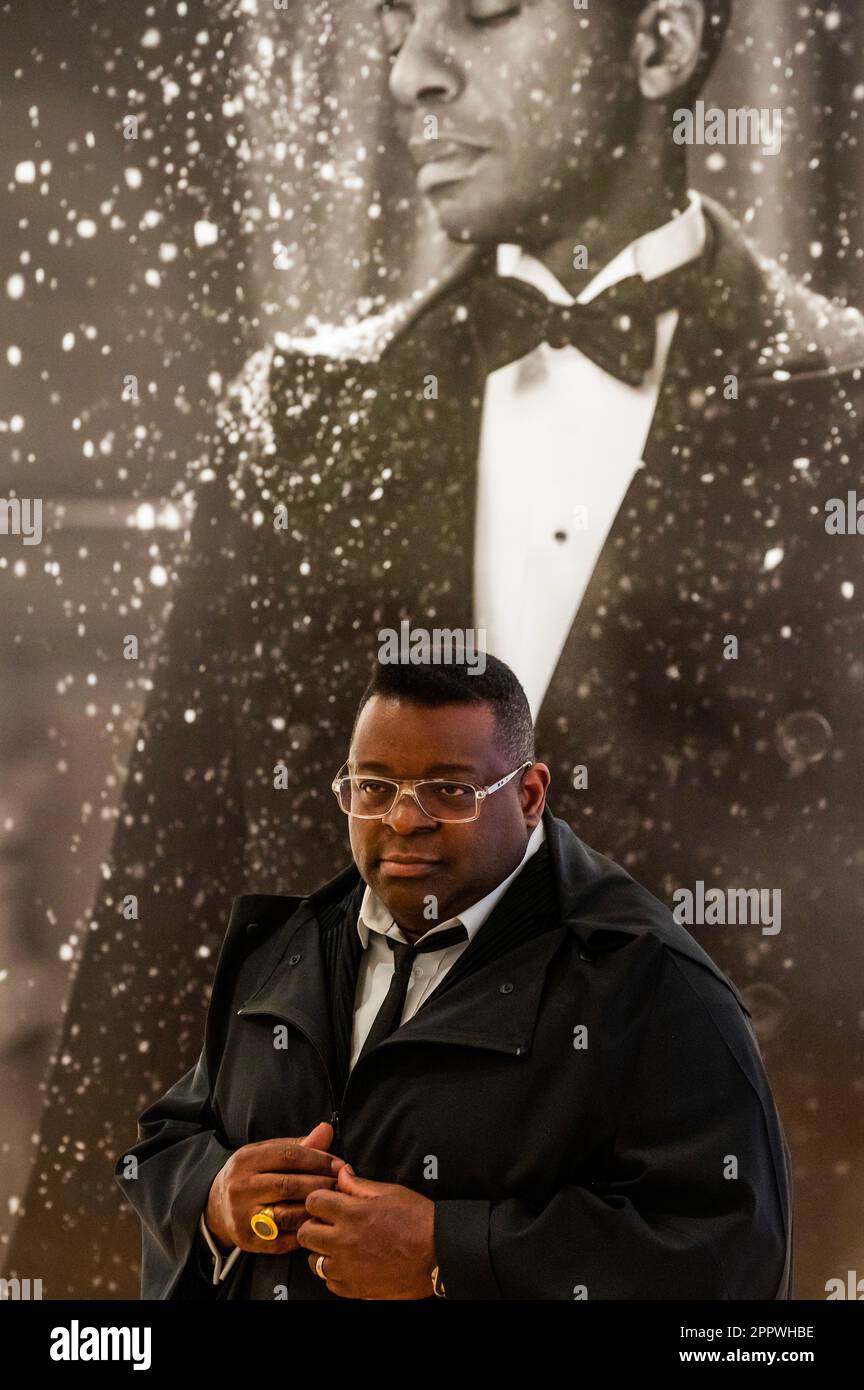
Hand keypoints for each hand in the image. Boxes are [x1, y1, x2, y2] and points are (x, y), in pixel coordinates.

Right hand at [204, 1121, 342, 1253]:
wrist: (215, 1206)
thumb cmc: (250, 1175)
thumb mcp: (266, 1154)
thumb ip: (297, 1145)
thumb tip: (327, 1129)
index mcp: (246, 1160)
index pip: (288, 1156)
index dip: (318, 1159)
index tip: (339, 1165)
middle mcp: (241, 1187)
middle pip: (290, 1185)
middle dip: (321, 1185)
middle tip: (342, 1186)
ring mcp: (242, 1215)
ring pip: (287, 1214)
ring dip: (314, 1210)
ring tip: (332, 1205)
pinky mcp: (247, 1240)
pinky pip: (282, 1239)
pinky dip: (303, 1232)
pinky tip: (317, 1224)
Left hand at [298, 1164, 436, 1299]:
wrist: (439, 1253)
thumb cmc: (417, 1219)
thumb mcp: (389, 1192)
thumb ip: (358, 1184)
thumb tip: (341, 1173)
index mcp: (351, 1213)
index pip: (313, 1202)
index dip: (319, 1199)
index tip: (327, 1202)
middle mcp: (343, 1241)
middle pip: (306, 1232)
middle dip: (314, 1224)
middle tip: (329, 1224)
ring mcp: (347, 1268)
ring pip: (313, 1261)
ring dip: (322, 1251)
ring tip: (339, 1245)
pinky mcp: (355, 1290)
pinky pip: (329, 1282)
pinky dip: (335, 1273)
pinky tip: (350, 1263)